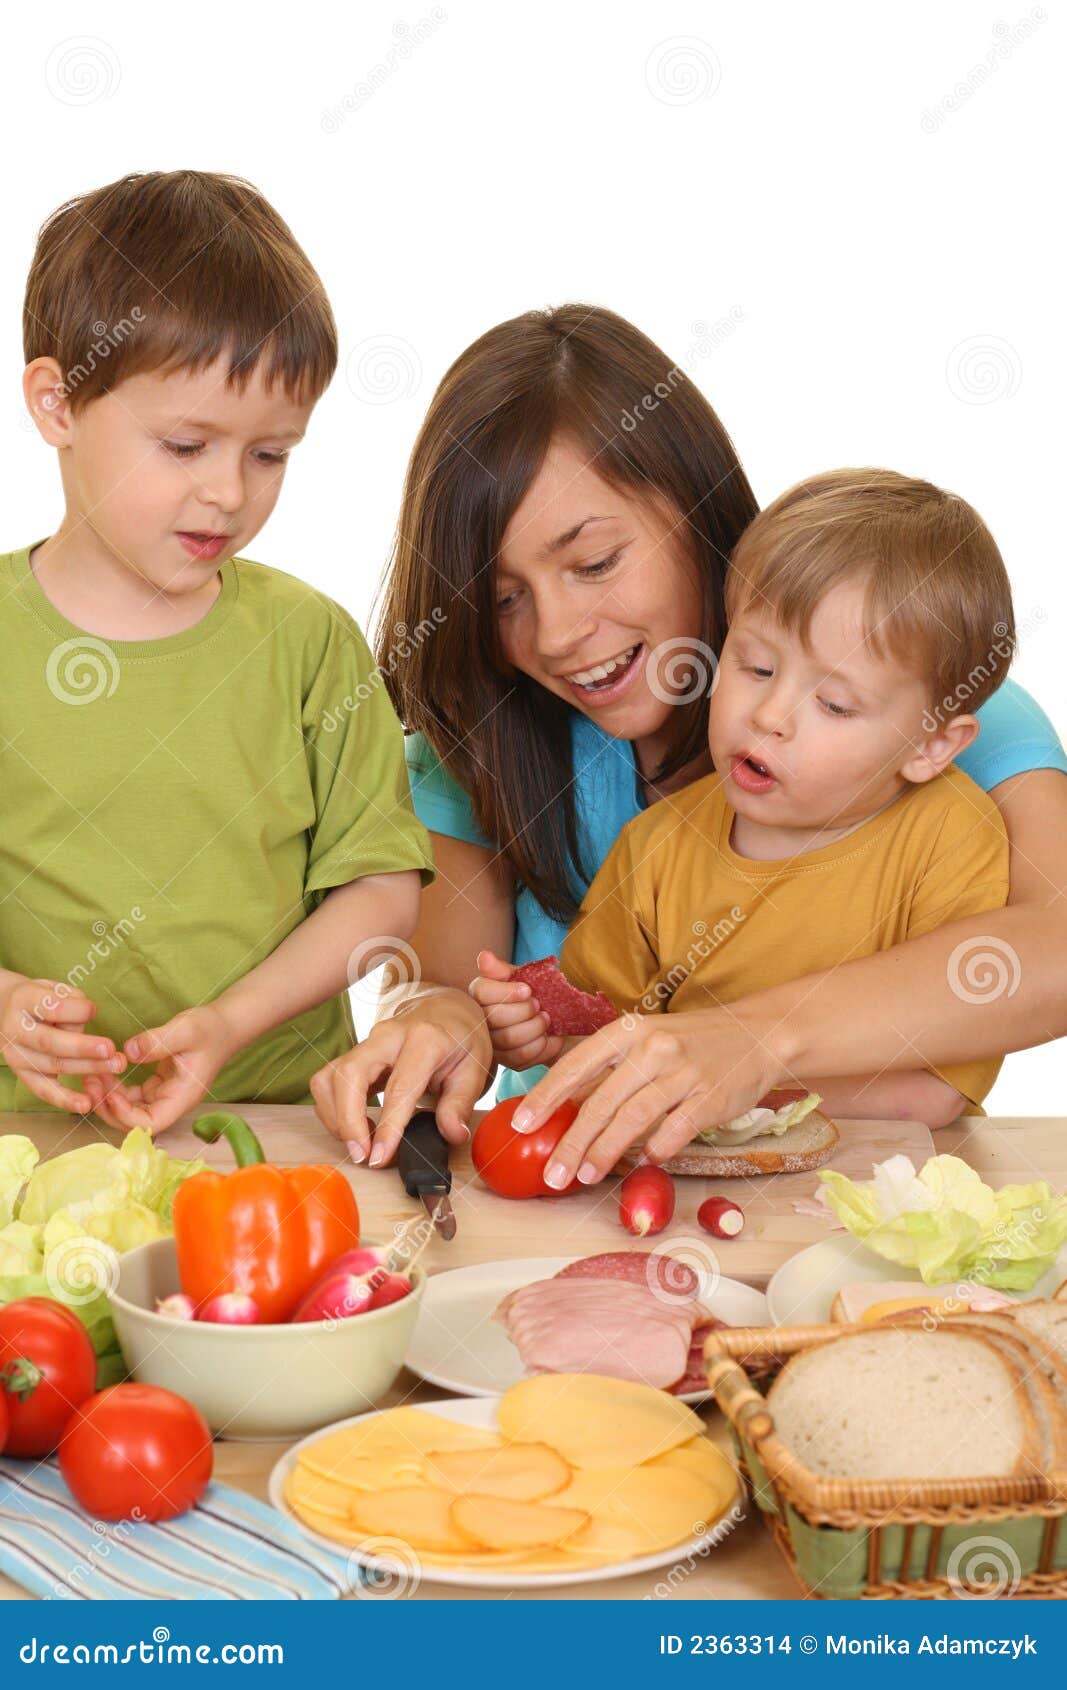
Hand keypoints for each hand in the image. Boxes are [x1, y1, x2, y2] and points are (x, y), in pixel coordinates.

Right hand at [0, 974, 124, 1110]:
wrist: (4, 1009)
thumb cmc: (39, 998)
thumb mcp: (52, 988)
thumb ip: (71, 1002)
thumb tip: (89, 1019)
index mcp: (24, 1001)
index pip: (52, 1007)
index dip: (76, 1010)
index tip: (93, 1010)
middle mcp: (16, 1029)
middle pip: (51, 1042)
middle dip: (83, 1048)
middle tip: (110, 1049)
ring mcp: (17, 1054)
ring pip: (53, 1065)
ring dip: (87, 1068)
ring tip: (114, 1067)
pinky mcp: (22, 1073)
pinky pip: (44, 1090)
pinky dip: (65, 1099)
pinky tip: (85, 1105)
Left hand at [84, 1005, 236, 1134]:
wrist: (224, 1025)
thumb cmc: (209, 1029)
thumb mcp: (185, 1030)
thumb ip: (156, 1042)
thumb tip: (127, 1052)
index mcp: (182, 1098)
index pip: (151, 1124)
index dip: (126, 1115)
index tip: (110, 1092)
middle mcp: (171, 1103)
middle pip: (135, 1123)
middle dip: (109, 1108)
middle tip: (90, 1083)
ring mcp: (163, 1096)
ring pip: (129, 1110)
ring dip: (108, 1098)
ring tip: (91, 1076)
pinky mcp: (157, 1086)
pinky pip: (131, 1096)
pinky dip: (115, 1087)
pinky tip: (105, 1071)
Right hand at [311, 988, 492, 1166]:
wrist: (447, 1008)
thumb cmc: (462, 1039)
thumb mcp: (475, 1069)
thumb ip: (460, 1103)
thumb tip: (452, 1134)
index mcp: (425, 1039)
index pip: (399, 1086)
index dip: (388, 1126)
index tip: (381, 1157)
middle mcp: (388, 1036)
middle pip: (349, 1075)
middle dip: (347, 1121)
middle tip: (363, 1156)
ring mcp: (366, 1042)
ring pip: (330, 1077)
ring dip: (336, 1117)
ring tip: (361, 1144)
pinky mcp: (354, 1054)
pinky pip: (328, 1081)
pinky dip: (333, 1110)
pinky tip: (358, 1126)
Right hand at [468, 949, 563, 1070]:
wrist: (554, 1015)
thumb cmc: (534, 992)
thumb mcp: (521, 975)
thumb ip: (501, 969)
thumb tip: (484, 956)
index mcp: (480, 995)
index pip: (481, 993)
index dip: (506, 992)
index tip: (528, 990)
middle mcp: (481, 1021)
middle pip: (495, 1018)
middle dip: (524, 1011)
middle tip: (540, 1005)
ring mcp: (494, 1044)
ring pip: (510, 1039)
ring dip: (535, 1027)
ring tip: (547, 1019)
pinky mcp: (508, 1062)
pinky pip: (522, 1057)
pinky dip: (542, 1045)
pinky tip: (550, 1036)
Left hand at [510, 1007, 785, 1186]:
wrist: (758, 1034)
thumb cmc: (692, 1041)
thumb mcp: (646, 1040)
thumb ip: (609, 1070)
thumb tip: (564, 1107)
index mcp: (629, 1031)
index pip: (576, 1065)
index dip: (546, 1096)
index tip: (521, 1123)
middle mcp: (653, 1048)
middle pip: (601, 1102)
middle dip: (572, 1142)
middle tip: (552, 1174)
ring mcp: (683, 1072)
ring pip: (633, 1119)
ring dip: (605, 1152)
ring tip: (585, 1176)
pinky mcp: (711, 1097)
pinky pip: (675, 1130)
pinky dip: (656, 1149)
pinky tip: (645, 1161)